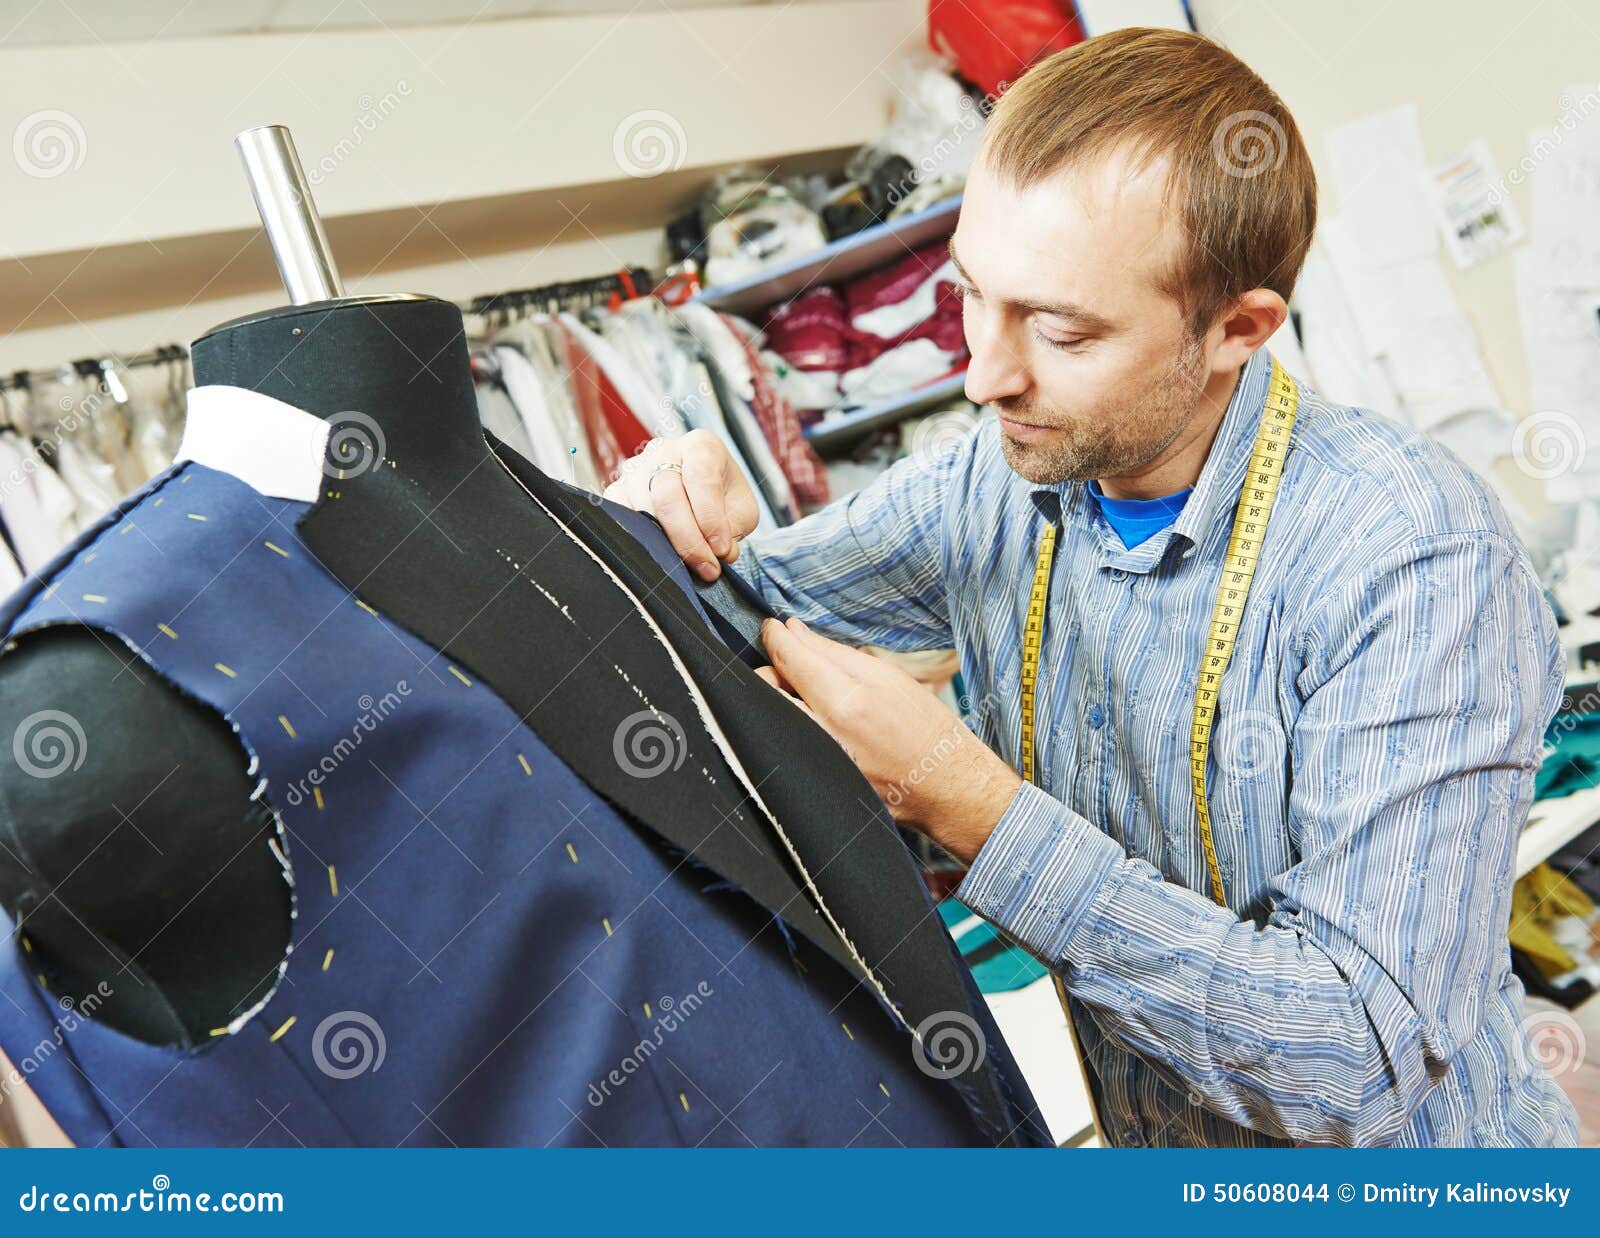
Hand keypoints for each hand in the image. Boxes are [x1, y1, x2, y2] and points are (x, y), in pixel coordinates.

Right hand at [604, 430, 760, 580]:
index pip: (701, 478)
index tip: (722, 549)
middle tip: (706, 568)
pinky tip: (660, 556)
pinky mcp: (616, 492)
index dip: (711, 518)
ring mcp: (635, 471)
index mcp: (701, 446)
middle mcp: (664, 452)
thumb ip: (734, 528)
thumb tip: (719, 554)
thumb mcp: (741, 509)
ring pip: (641, 510)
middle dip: (688, 539)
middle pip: (666, 496)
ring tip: (687, 568)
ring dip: (666, 546)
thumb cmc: (723, 496)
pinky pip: (618, 518)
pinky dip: (639, 542)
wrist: (700, 491)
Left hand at [756, 617, 1022, 863]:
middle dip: (768, 671)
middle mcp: (824, 736)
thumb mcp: (886, 677)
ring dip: (775, 701)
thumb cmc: (924, 726)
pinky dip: (789, 728)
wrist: (945, 785)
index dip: (774, 637)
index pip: (790, 660)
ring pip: (769, 722)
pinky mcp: (814, 784)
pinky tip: (812, 723)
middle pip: (765, 693)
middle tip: (788, 665)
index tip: (772, 627)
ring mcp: (815, 765)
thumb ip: (833, 653)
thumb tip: (794, 630)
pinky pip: (784, 747)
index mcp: (845, 703)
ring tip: (802, 695)